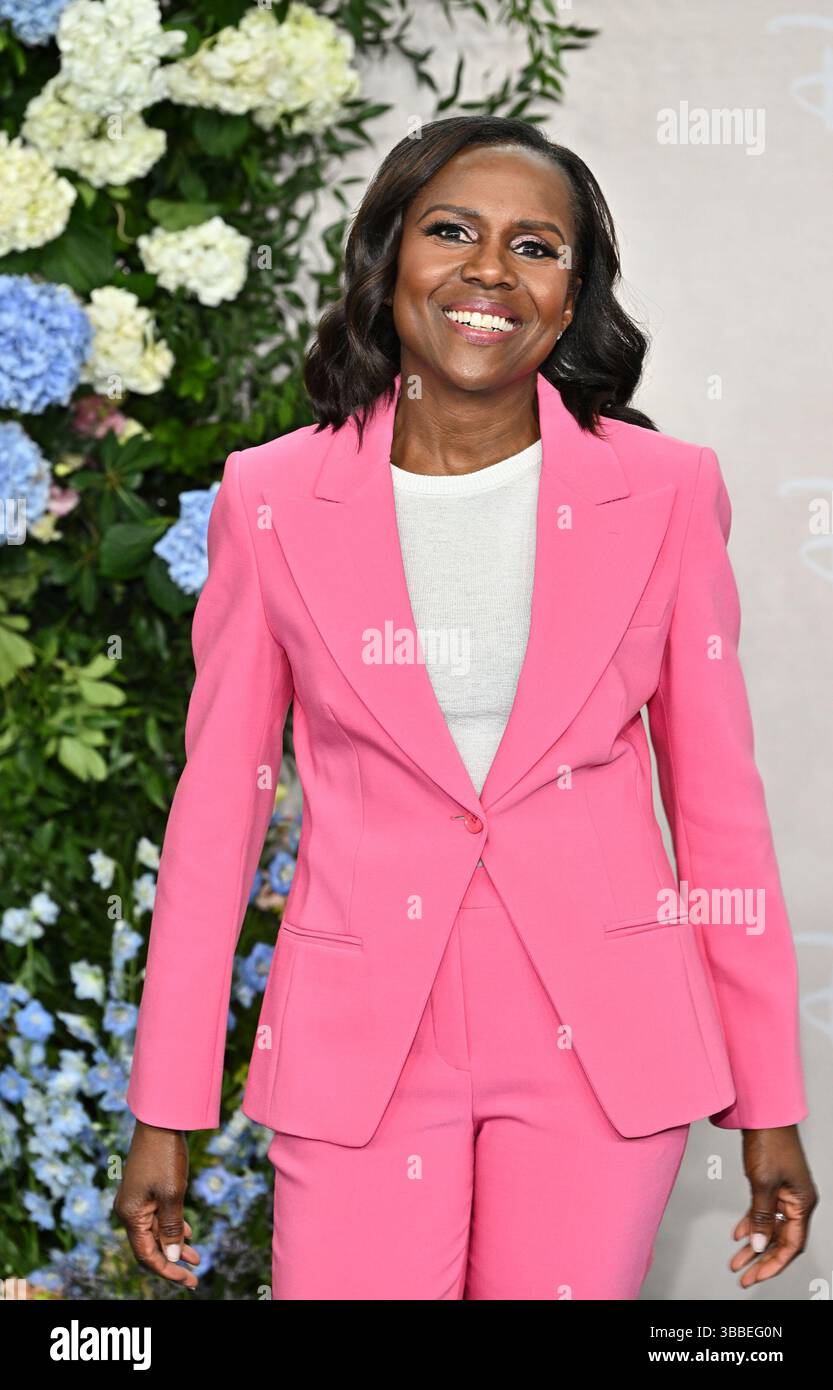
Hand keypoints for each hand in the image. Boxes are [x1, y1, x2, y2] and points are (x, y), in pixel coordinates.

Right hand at [114, 1121, 199, 1289]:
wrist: (161, 1120)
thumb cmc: (165, 1156)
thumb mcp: (172, 1195)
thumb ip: (171, 1229)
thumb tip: (171, 1258)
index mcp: (130, 1215)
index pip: (146, 1255)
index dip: (167, 1271)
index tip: (188, 1281)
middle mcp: (129, 1210)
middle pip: (150, 1246)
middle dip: (173, 1262)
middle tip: (195, 1276)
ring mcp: (137, 1200)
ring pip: (157, 1231)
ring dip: (175, 1245)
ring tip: (197, 1258)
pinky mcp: (146, 1189)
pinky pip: (158, 1216)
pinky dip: (173, 1227)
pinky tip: (188, 1234)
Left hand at [731, 1125, 816, 1286]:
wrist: (763, 1113)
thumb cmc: (769, 1142)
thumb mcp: (763, 1184)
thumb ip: (762, 1217)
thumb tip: (760, 1245)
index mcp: (802, 1203)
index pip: (791, 1244)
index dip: (774, 1264)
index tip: (757, 1276)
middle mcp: (796, 1200)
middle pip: (781, 1239)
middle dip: (761, 1259)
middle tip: (744, 1275)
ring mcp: (784, 1192)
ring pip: (770, 1227)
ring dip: (754, 1244)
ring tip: (737, 1261)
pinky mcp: (772, 1183)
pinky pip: (763, 1211)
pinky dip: (752, 1224)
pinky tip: (739, 1234)